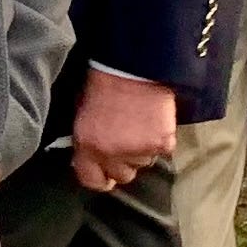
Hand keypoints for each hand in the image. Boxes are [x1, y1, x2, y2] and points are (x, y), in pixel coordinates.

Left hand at [69, 71, 178, 190]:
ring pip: (144, 163)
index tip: (106, 175)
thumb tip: (92, 156)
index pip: (92, 181)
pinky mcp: (163, 144)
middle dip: (124, 164)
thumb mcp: (83, 114)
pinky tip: (154, 121)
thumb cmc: (104, 83)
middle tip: (127, 144)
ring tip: (141, 125)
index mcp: (87, 146)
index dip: (100, 178)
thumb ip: (87, 141)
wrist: (133, 65)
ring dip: (142, 150)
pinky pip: (163, 150)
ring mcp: (139, 151)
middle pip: (122, 175)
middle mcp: (112, 154)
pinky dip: (160, 139)